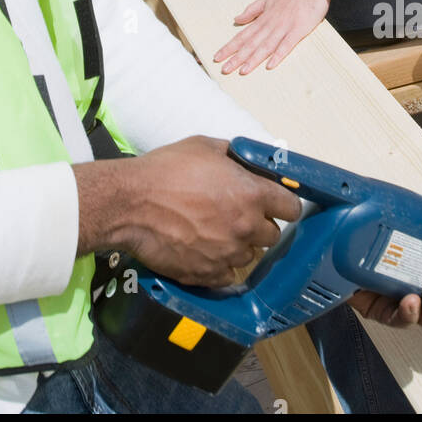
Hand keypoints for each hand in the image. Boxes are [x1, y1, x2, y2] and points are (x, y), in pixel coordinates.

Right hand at [74, 136, 300, 286]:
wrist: (130, 203)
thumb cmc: (165, 170)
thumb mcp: (204, 146)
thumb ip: (234, 155)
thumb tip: (247, 160)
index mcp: (251, 194)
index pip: (291, 207)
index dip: (283, 203)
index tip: (275, 203)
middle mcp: (246, 227)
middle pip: (272, 234)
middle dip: (258, 224)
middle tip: (237, 214)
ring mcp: (228, 254)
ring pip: (250, 255)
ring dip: (239, 245)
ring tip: (215, 232)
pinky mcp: (208, 274)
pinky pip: (228, 274)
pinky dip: (220, 264)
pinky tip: (204, 249)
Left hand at [213, 0, 329, 75]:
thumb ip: (252, 10)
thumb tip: (237, 19)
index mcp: (262, 19)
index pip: (242, 36)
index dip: (230, 47)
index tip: (218, 57)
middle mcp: (270, 25)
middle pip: (251, 44)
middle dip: (237, 58)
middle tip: (225, 69)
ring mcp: (283, 28)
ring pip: (266, 47)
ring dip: (254, 59)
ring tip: (243, 71)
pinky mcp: (298, 31)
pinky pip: (286, 45)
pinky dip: (278, 55)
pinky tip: (270, 65)